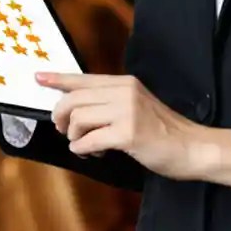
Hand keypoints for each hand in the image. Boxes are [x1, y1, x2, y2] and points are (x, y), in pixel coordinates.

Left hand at [40, 72, 230, 182]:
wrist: (192, 147)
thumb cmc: (162, 130)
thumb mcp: (135, 105)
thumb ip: (108, 102)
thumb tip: (74, 107)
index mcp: (124, 83)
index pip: (84, 78)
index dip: (58, 79)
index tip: (38, 77)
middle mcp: (124, 92)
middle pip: (74, 99)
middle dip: (61, 117)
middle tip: (64, 130)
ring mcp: (127, 112)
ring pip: (79, 118)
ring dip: (74, 136)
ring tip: (84, 144)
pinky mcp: (129, 133)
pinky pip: (89, 140)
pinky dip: (83, 149)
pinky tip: (90, 153)